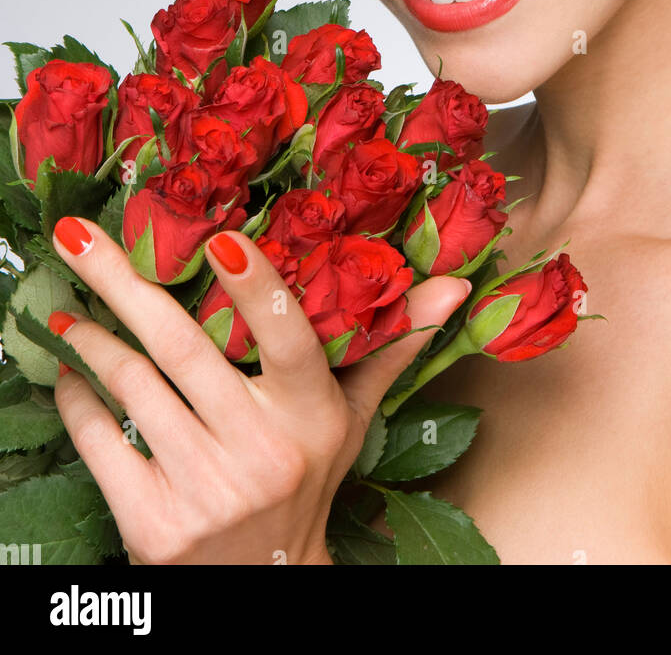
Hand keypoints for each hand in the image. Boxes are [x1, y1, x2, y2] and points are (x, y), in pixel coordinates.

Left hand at [48, 216, 471, 564]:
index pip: (288, 339)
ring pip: (133, 387)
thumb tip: (450, 285)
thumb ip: (389, 346)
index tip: (220, 238)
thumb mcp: (351, 418)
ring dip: (90, 340)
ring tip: (67, 306)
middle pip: (183, 346)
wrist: (262, 586)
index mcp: (311, 415)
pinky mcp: (154, 525)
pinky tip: (68, 374)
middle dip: (122, 283)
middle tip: (78, 235)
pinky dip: (77, 400)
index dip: (255, 288)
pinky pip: (101, 441)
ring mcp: (206, 490)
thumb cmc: (304, 480)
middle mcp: (262, 452)